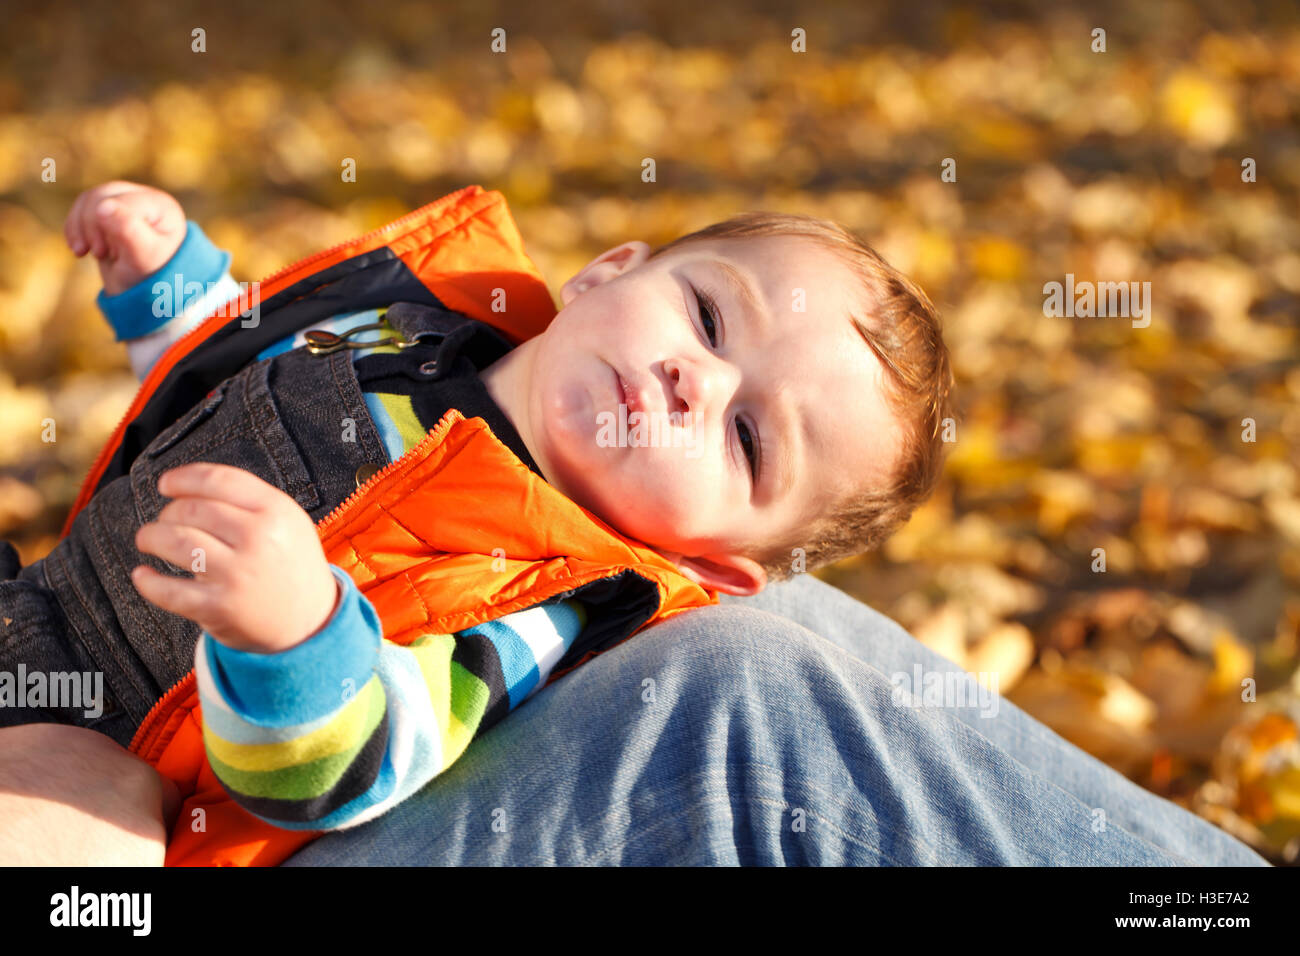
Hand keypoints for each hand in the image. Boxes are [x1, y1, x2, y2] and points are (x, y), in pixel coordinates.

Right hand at [65, 181, 186, 296]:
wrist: (145, 293)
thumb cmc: (152, 277)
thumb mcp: (143, 257)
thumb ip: (128, 230)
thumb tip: (103, 205)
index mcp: (160, 206)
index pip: (120, 201)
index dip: (102, 224)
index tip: (105, 254)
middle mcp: (144, 199)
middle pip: (101, 195)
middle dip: (90, 225)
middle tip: (99, 254)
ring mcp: (125, 204)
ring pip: (87, 200)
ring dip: (79, 227)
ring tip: (84, 252)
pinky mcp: (108, 215)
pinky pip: (81, 209)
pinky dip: (74, 228)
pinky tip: (78, 249)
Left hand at [131, 462, 340, 653]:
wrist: (310, 621)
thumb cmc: (290, 567)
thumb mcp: (289, 522)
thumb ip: (249, 501)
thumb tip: (189, 486)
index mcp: (276, 511)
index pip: (218, 480)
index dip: (183, 479)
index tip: (166, 484)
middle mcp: (258, 538)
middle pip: (191, 510)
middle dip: (167, 513)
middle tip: (163, 520)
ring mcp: (238, 574)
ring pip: (175, 542)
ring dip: (150, 537)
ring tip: (147, 540)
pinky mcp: (219, 607)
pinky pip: (169, 590)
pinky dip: (148, 582)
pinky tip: (143, 576)